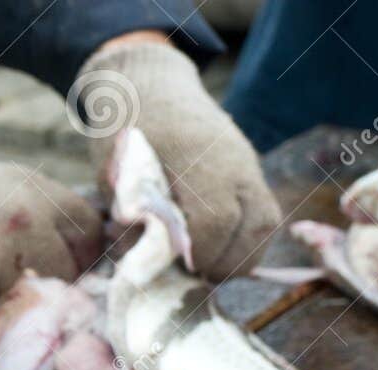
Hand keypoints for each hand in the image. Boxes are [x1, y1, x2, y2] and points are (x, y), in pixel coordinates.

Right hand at [0, 148, 102, 332]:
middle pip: (66, 272)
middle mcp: (28, 227)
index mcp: (33, 192)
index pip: (89, 229)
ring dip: (7, 302)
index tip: (74, 262)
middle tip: (22, 284)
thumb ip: (28, 207)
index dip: (85, 250)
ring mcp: (4, 266)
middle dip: (50, 281)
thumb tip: (57, 240)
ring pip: (27, 301)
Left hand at [79, 33, 279, 280]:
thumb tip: (144, 263)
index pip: (215, 222)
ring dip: (238, 257)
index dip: (198, 256)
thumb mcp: (112, 173)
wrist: (154, 87)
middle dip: (220, 265)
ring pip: (265, 227)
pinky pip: (265, 216)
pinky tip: (216, 250)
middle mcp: (233, 162)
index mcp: (195, 158)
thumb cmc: (126, 132)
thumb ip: (129, 217)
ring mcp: (248, 166)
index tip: (177, 268)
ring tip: (204, 266)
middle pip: (252, 230)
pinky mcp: (252, 172)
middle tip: (189, 275)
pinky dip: (246, 242)